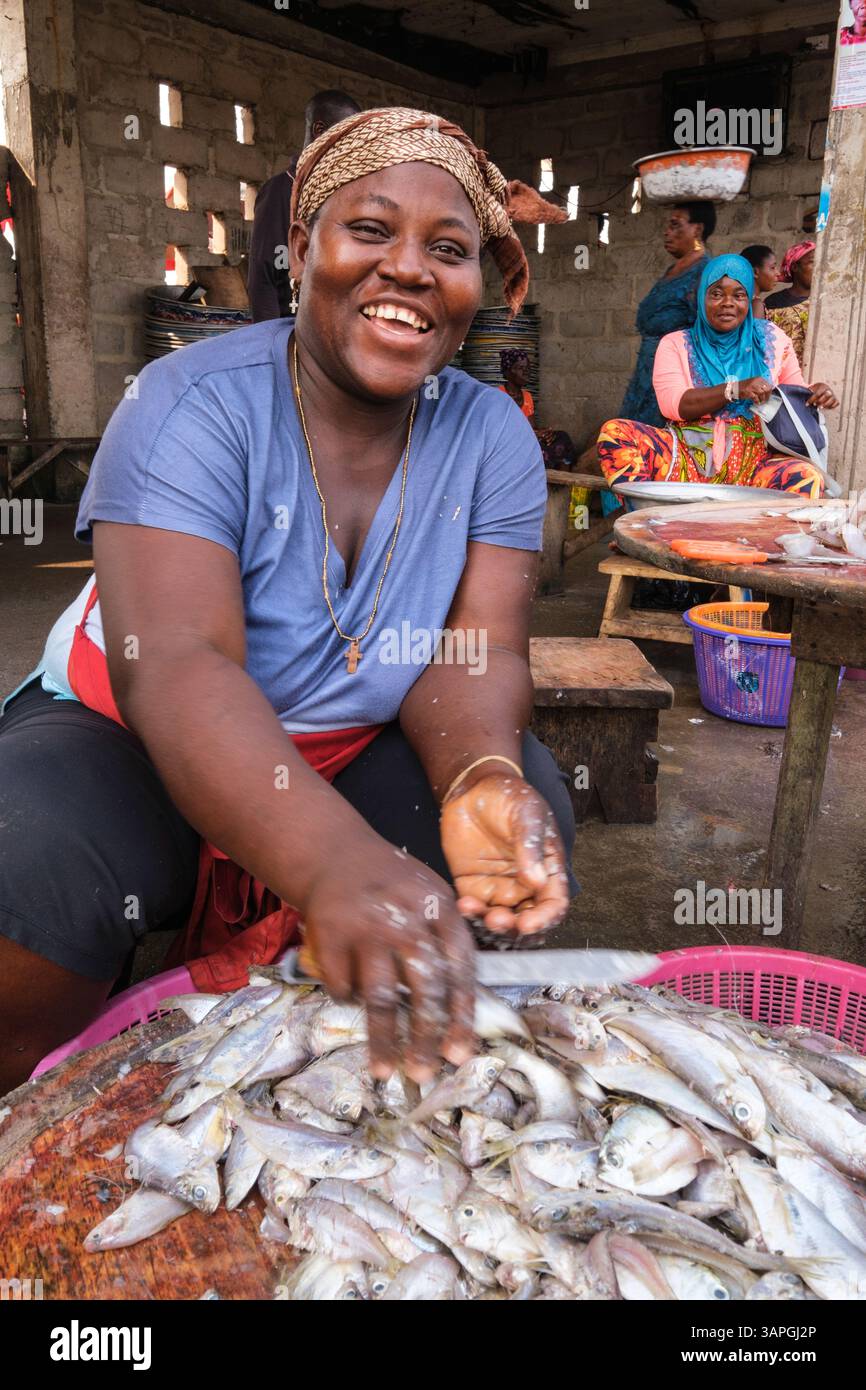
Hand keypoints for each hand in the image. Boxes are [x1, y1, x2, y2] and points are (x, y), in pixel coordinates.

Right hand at [301, 841, 475, 1081]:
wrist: (337, 854)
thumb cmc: (394, 887)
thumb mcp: (431, 897)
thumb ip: (446, 944)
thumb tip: (462, 1014)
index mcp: (439, 909)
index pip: (459, 969)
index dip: (462, 1014)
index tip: (461, 1052)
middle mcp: (405, 918)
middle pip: (423, 988)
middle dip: (426, 1037)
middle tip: (425, 1073)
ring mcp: (366, 927)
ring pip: (379, 996)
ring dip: (384, 1040)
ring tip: (386, 1071)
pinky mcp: (330, 935)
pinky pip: (342, 985)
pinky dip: (348, 1002)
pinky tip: (352, 1004)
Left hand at [440, 773, 569, 934]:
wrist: (475, 787)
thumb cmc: (511, 797)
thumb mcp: (527, 815)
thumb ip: (530, 847)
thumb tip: (537, 881)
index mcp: (547, 870)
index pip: (553, 905)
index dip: (545, 919)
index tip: (529, 923)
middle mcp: (525, 885)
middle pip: (527, 921)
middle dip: (515, 930)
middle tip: (501, 921)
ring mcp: (499, 888)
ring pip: (500, 921)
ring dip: (491, 925)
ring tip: (480, 912)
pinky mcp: (473, 886)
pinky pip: (474, 909)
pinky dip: (470, 914)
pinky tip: (465, 905)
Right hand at [738, 377, 772, 403]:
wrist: (735, 388)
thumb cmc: (745, 386)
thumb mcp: (754, 383)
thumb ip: (761, 386)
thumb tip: (768, 392)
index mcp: (759, 378)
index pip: (769, 385)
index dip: (769, 392)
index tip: (768, 396)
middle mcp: (756, 381)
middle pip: (767, 389)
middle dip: (767, 396)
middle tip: (765, 400)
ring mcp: (752, 386)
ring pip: (762, 393)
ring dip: (762, 399)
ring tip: (760, 402)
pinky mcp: (748, 391)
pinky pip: (755, 397)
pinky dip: (757, 401)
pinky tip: (756, 402)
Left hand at [807, 382, 838, 409]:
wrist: (823, 389)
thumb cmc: (815, 390)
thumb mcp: (812, 389)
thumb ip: (808, 392)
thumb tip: (803, 396)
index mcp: (823, 386)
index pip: (818, 393)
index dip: (812, 399)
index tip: (807, 404)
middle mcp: (829, 390)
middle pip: (827, 395)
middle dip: (820, 401)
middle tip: (814, 404)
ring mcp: (833, 395)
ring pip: (832, 400)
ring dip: (825, 405)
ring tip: (819, 407)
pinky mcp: (836, 400)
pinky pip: (836, 403)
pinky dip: (832, 406)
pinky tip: (826, 408)